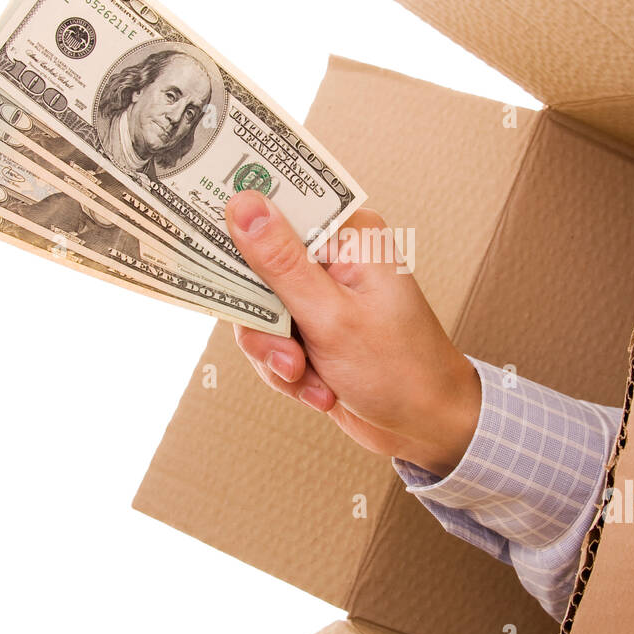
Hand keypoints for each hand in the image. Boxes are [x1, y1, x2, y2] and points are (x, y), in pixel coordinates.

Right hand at [225, 190, 480, 477]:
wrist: (428, 429)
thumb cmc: (400, 371)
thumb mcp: (331, 316)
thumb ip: (281, 262)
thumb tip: (243, 205)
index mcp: (349, 236)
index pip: (280, 206)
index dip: (240, 221)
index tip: (205, 236)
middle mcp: (335, 259)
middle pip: (258, 266)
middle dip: (263, 320)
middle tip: (286, 352)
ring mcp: (322, 297)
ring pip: (259, 313)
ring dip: (277, 356)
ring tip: (308, 378)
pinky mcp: (314, 331)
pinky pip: (272, 343)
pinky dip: (288, 374)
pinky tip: (320, 391)